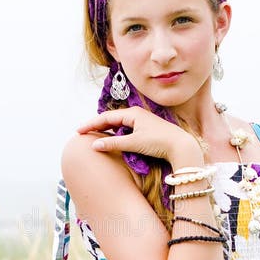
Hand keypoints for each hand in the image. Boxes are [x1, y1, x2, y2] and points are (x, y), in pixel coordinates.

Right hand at [77, 106, 201, 164]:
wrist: (181, 146)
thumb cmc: (159, 142)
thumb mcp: (134, 143)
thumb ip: (113, 144)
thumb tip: (94, 145)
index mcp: (132, 113)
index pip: (106, 117)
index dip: (91, 124)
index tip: (78, 131)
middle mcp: (136, 114)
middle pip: (111, 118)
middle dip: (96, 125)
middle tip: (82, 133)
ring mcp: (142, 121)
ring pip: (118, 123)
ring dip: (106, 129)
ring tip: (94, 135)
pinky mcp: (146, 129)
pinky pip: (126, 128)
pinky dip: (116, 132)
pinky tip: (112, 138)